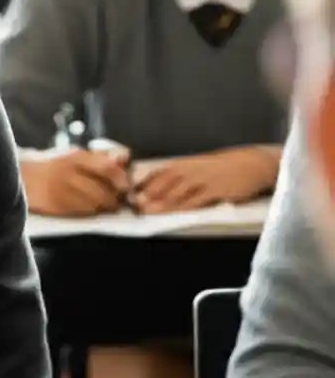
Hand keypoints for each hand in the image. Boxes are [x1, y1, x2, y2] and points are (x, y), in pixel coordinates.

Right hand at [20, 146, 129, 216]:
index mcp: (76, 157)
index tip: (125, 187)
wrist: (21, 178)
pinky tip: (91, 209)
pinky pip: (82, 212)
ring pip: (94, 203)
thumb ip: (99, 157)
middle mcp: (69, 172)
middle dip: (115, 198)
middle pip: (103, 190)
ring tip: (106, 206)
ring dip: (104, 207)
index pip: (108, 168)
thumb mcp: (74, 155)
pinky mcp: (54, 205)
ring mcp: (61, 190)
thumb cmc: (53, 167)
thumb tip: (125, 158)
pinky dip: (91, 212)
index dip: (122, 180)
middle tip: (119, 201)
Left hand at [134, 147, 279, 213]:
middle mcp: (189, 171)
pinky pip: (197, 200)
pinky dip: (183, 207)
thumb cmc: (220, 168)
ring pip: (177, 193)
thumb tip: (153, 190)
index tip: (127, 195)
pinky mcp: (216, 191)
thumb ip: (176, 177)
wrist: (250, 164)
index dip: (142, 185)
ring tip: (147, 211)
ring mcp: (202, 180)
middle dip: (147, 195)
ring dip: (161, 203)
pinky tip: (174, 213)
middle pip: (163, 184)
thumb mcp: (196, 167)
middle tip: (133, 206)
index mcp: (182, 165)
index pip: (156, 174)